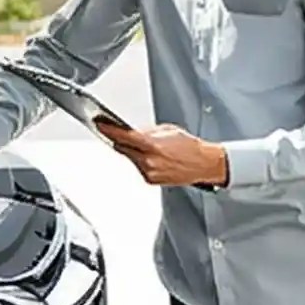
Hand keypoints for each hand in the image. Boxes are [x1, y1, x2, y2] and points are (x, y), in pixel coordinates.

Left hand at [95, 120, 227, 186]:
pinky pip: (138, 167)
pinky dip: (141, 161)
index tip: (100, 124)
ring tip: (151, 147)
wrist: (204, 164)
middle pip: (123, 148)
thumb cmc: (190, 147)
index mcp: (152, 145)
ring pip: (131, 158)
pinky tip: (154, 158)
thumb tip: (132, 131)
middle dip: (121, 140)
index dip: (109, 130)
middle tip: (120, 133)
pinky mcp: (150, 180)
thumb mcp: (168, 130)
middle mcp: (148, 161)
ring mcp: (148, 172)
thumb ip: (147, 131)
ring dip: (134, 151)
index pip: (123, 137)